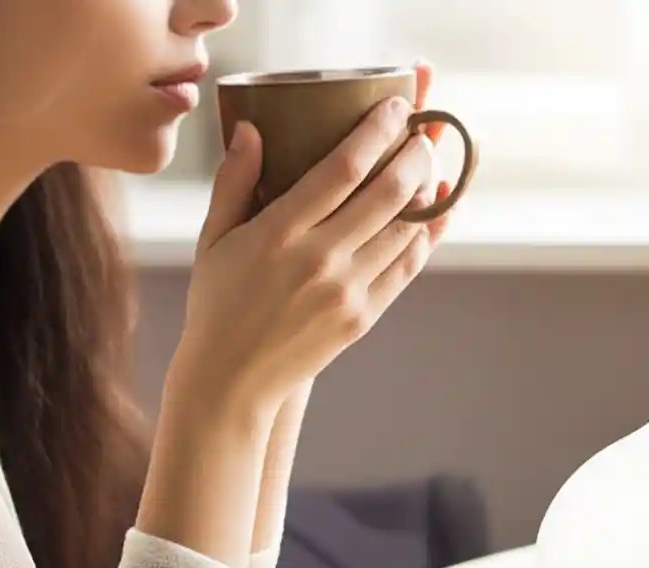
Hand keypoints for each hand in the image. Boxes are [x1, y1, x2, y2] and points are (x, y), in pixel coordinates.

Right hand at [169, 87, 447, 419]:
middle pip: (387, 193)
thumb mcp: (213, 239)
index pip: (342, 168)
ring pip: (405, 230)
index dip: (377, 131)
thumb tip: (253, 128)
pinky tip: (434, 213)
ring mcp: (346, 291)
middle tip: (425, 130)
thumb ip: (234, 181)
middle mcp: (318, 260)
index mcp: (278, 233)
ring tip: (432, 163)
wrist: (232, 380)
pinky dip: (427, 236)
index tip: (396, 106)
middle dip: (414, 153)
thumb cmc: (217, 303)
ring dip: (426, 191)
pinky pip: (407, 267)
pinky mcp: (363, 317)